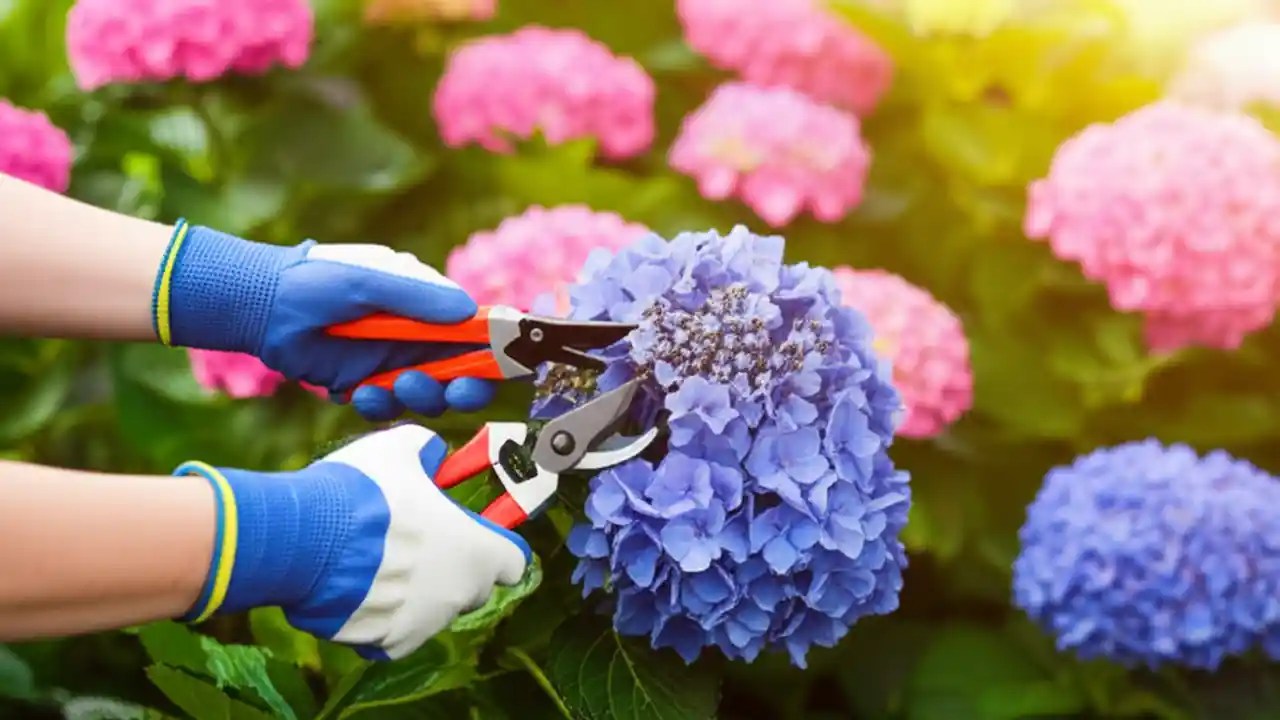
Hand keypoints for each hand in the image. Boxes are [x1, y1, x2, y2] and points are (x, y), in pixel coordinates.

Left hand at [154, 221, 496, 419]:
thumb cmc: (318, 279)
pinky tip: (362, 391)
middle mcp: (415, 336)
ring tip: (395, 384)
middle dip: (462, 386)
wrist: (260, 304)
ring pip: (427, 396)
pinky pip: (387, 406)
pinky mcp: (364, 384)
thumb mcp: (370, 280)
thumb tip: (469, 313)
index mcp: (426, 305)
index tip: (502, 366)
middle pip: (460, 373)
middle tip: (453, 389)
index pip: (475, 331)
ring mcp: (390, 361)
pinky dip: (380, 403)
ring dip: (420, 396)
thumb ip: (419, 297)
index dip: (494, 351)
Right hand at [174, 424, 531, 659]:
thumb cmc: (365, 490)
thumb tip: (434, 455)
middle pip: (471, 588)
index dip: (496, 546)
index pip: (513, 562)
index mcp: (478, 551)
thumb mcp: (402, 449)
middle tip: (417, 542)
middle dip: (452, 568)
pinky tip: (357, 590)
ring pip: (431, 611)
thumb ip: (429, 453)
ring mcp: (423, 625)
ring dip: (414, 592)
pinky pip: (393, 634)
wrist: (304, 539)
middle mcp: (458, 595)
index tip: (473, 533)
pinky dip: (382, 617)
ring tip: (374, 561)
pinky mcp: (385, 646)